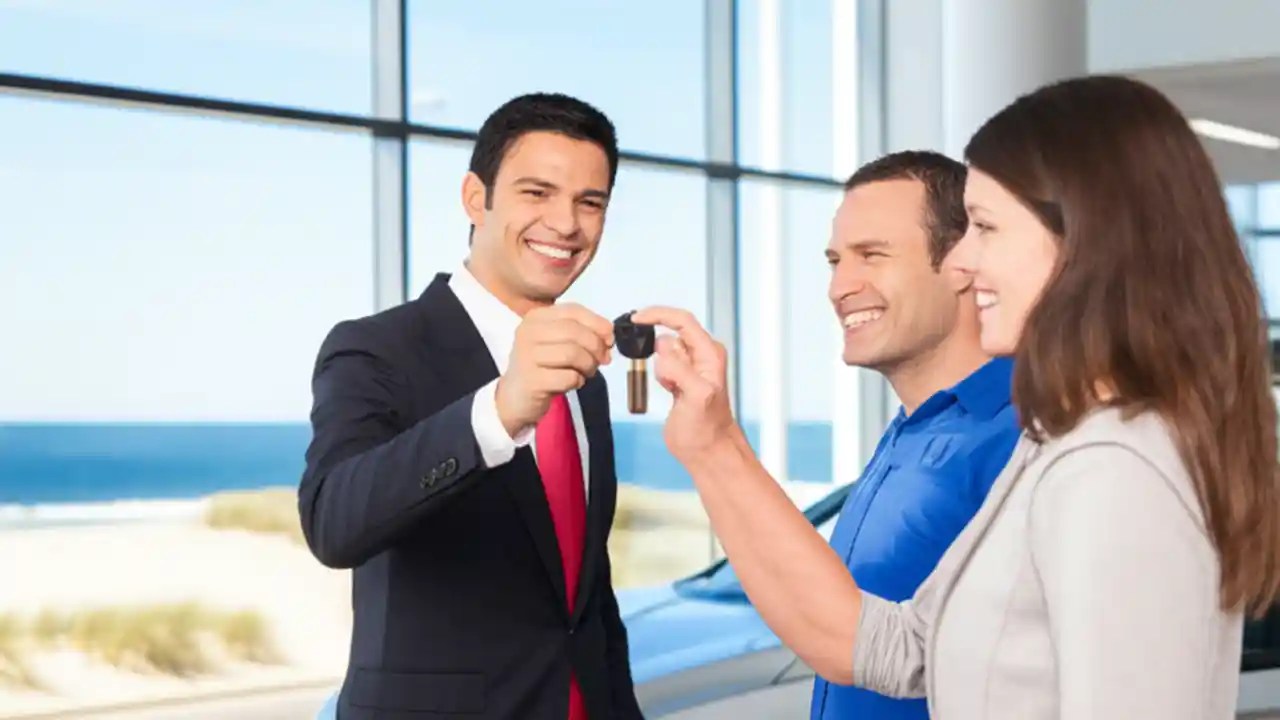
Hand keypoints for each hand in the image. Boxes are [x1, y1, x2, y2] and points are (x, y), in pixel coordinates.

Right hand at [495, 303, 613, 437]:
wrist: (515, 397)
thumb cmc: (542, 366)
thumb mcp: (559, 343)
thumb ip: (583, 333)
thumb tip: (609, 336)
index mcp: (536, 318)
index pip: (573, 310)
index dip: (597, 323)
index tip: (609, 339)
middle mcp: (528, 332)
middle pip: (574, 331)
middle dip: (596, 347)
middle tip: (601, 361)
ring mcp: (527, 356)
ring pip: (573, 354)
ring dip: (588, 365)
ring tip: (585, 372)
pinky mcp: (532, 380)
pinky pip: (568, 377)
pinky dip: (577, 381)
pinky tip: (572, 383)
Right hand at [628, 306, 738, 463]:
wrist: (707, 451)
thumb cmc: (707, 430)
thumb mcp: (696, 397)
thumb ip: (680, 371)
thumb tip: (662, 352)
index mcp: (709, 354)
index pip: (683, 320)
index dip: (659, 315)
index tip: (637, 319)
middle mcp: (702, 356)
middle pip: (672, 330)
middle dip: (657, 341)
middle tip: (656, 366)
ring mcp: (690, 367)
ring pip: (665, 347)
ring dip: (658, 360)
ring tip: (670, 387)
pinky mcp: (679, 379)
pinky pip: (662, 363)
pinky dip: (657, 370)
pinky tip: (667, 389)